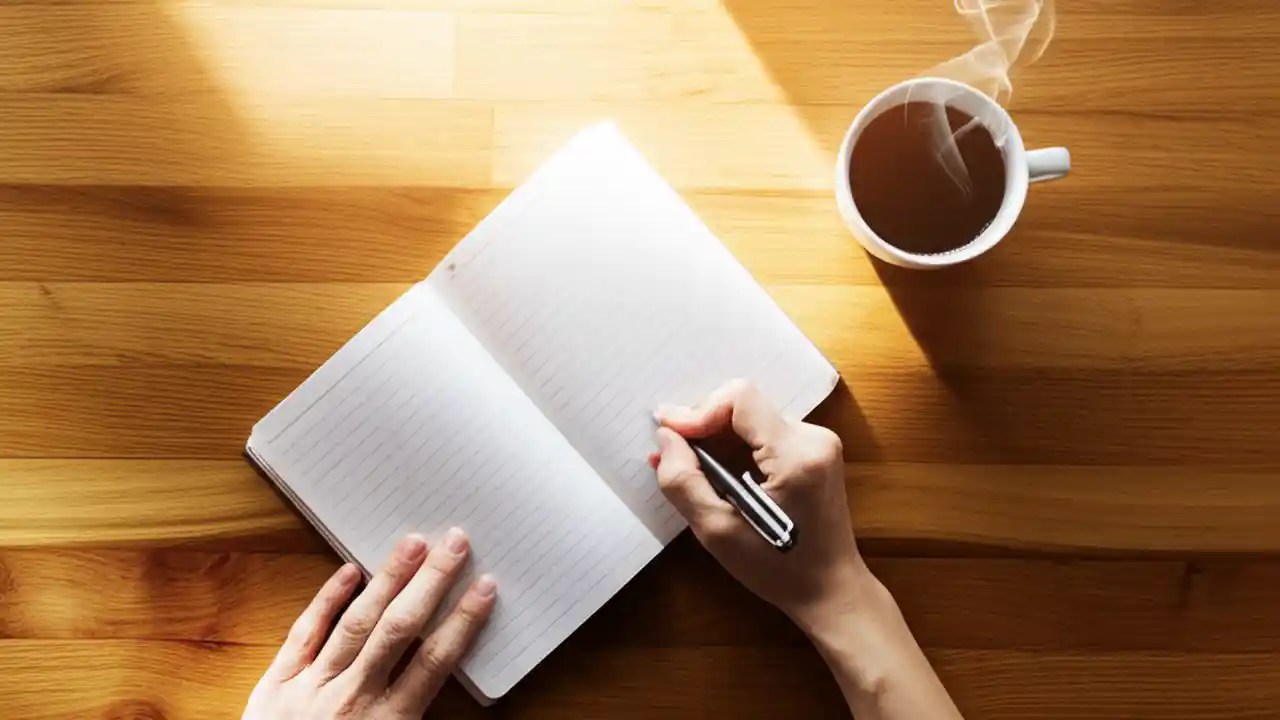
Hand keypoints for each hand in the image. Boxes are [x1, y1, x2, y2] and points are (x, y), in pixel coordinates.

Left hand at [242, 531, 495, 719]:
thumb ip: (418, 718)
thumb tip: (447, 680)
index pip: (435, 661)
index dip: (463, 621)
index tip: (485, 587)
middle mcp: (353, 699)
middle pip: (400, 629)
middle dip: (431, 582)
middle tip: (455, 541)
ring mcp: (311, 687)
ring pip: (356, 622)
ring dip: (387, 579)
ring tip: (412, 541)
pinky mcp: (275, 684)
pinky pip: (304, 633)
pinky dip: (326, 600)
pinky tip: (348, 570)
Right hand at [652, 380, 863, 629]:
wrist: (832, 590)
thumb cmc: (780, 571)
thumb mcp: (718, 533)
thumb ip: (684, 481)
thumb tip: (666, 437)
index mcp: (796, 457)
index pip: (740, 399)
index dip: (698, 410)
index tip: (669, 432)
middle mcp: (813, 439)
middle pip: (744, 406)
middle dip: (704, 424)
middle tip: (674, 453)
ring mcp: (818, 443)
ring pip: (752, 418)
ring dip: (718, 437)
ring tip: (691, 467)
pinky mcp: (815, 451)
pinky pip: (764, 432)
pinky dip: (735, 446)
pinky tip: (718, 473)